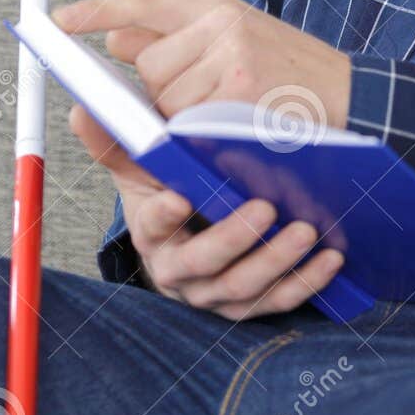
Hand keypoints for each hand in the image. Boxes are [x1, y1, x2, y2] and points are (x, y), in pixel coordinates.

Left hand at [53, 0, 351, 130]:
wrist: (356, 96)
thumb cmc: (294, 75)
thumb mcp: (237, 41)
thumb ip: (178, 39)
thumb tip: (117, 40)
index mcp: (216, 4)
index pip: (141, 2)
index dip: (97, 11)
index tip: (59, 20)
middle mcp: (220, 20)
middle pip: (148, 62)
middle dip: (161, 92)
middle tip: (205, 101)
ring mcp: (231, 51)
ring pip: (167, 95)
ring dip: (184, 116)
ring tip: (229, 112)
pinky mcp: (240, 86)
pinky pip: (191, 117)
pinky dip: (203, 131)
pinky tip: (235, 124)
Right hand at [69, 105, 345, 319]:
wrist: (192, 230)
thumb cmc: (170, 189)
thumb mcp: (143, 167)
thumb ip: (118, 140)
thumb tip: (82, 110)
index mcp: (151, 234)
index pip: (152, 226)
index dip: (163, 215)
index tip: (180, 196)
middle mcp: (180, 271)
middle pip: (204, 264)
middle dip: (235, 238)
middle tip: (265, 208)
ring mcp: (215, 293)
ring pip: (244, 288)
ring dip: (277, 260)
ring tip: (306, 230)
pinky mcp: (250, 304)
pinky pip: (280, 300)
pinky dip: (307, 281)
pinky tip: (332, 258)